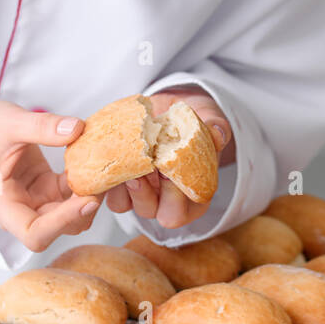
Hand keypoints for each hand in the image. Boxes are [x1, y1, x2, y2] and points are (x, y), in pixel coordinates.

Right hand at [0, 99, 98, 253]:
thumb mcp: (10, 122)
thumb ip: (42, 127)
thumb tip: (77, 129)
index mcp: (2, 204)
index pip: (34, 233)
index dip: (63, 222)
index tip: (88, 199)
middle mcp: (19, 209)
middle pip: (56, 228)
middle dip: (82, 209)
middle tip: (105, 181)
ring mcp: (34, 199)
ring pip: (68, 215)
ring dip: (87, 198)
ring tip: (103, 171)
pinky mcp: (45, 187)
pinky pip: (70, 194)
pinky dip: (84, 183)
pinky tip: (94, 164)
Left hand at [104, 87, 232, 229]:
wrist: (166, 109)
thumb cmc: (191, 119)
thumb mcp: (209, 118)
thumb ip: (216, 127)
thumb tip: (217, 134)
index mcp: (194, 192)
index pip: (185, 211)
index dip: (176, 197)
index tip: (169, 170)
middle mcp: (167, 199)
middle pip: (154, 214)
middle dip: (146, 195)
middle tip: (142, 170)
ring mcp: (142, 193)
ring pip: (126, 205)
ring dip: (124, 186)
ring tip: (125, 160)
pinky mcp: (120, 183)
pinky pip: (109, 191)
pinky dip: (106, 177)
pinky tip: (111, 154)